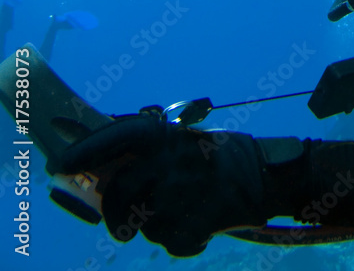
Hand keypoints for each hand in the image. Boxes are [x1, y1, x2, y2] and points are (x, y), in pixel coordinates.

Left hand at [58, 112, 264, 255]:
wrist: (268, 175)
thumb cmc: (219, 158)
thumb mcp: (185, 143)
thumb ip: (150, 157)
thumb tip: (105, 175)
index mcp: (167, 136)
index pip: (116, 137)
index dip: (85, 150)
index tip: (60, 166)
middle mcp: (170, 161)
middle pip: (118, 194)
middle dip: (113, 215)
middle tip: (118, 227)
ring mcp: (183, 193)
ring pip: (143, 223)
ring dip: (153, 227)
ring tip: (178, 214)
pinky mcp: (197, 222)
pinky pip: (170, 241)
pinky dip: (180, 240)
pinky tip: (198, 224)